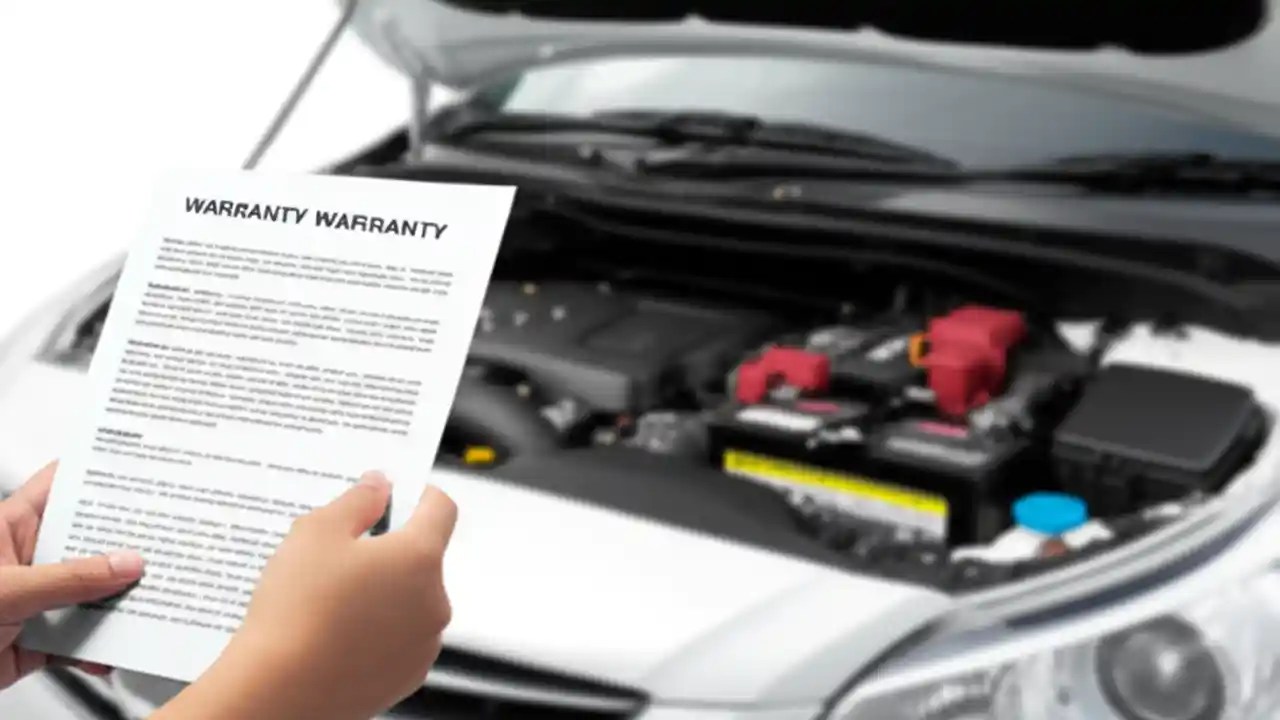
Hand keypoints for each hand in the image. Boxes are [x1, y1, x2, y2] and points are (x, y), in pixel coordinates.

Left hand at [0, 461, 145, 688]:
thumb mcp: (6, 591)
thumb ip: (69, 578)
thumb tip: (125, 563)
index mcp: (10, 528)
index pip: (61, 486)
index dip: (98, 474)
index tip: (141, 468)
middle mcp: (25, 560)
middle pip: (88, 543)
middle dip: (125, 544)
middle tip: (165, 539)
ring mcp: (33, 601)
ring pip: (90, 594)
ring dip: (118, 601)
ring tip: (150, 597)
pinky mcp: (37, 641)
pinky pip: (80, 639)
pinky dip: (100, 647)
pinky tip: (113, 649)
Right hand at [155, 471, 456, 719]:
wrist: (280, 692)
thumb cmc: (296, 613)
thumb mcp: (315, 532)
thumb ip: (357, 500)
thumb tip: (378, 486)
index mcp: (419, 557)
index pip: (441, 508)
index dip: (418, 494)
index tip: (396, 495)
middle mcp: (434, 600)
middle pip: (422, 558)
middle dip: (388, 551)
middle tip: (341, 554)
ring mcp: (424, 643)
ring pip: (410, 601)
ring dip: (384, 593)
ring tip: (331, 600)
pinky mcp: (407, 676)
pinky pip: (399, 639)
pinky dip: (377, 631)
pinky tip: (337, 633)